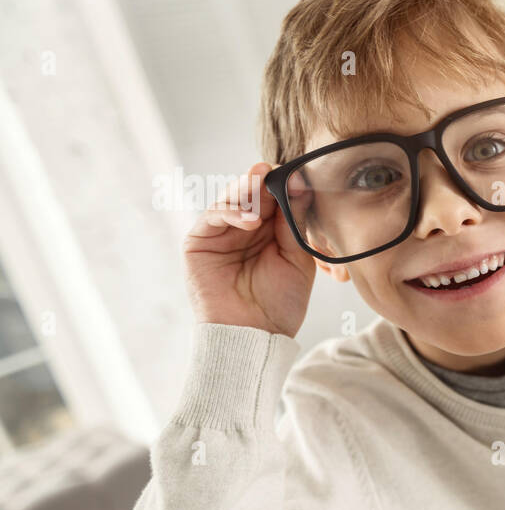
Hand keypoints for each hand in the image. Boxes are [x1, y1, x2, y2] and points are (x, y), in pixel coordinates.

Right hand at [182, 162, 315, 336]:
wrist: (256, 337)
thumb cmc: (280, 303)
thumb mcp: (297, 259)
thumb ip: (295, 223)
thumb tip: (300, 184)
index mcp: (270, 229)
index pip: (275, 196)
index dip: (284, 183)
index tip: (299, 173)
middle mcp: (244, 227)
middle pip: (252, 191)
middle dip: (265, 180)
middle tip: (276, 172)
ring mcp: (221, 233)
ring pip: (231, 197)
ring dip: (248, 190)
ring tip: (263, 190)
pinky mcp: (199, 242)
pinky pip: (213, 216)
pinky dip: (231, 212)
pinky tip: (250, 220)